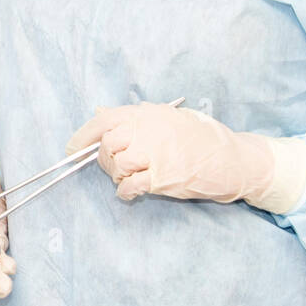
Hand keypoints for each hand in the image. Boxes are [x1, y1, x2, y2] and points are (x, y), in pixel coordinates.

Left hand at [65, 102, 305, 212]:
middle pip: (107, 145)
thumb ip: (135, 116)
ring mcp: (155, 153)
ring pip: (116, 166)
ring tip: (133, 177)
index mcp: (149, 113)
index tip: (71, 149)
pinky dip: (126, 192)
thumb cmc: (202, 138)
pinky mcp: (162, 177)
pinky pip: (129, 186)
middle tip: (118, 167)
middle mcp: (149, 130)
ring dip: (118, 176)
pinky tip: (133, 191)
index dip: (83, 136)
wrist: (233, 160)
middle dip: (106, 160)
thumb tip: (100, 113)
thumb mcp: (169, 117)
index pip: (104, 120)